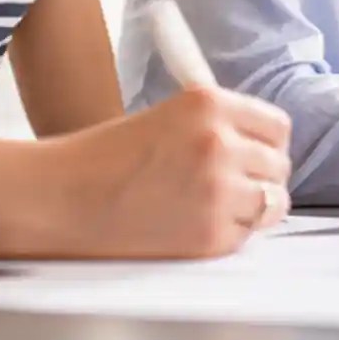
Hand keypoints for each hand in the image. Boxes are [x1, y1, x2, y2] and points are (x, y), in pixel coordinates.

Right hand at [43, 87, 291, 258]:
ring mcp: (218, 190)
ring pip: (273, 203)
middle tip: (235, 186)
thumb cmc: (103, 158)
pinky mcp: (210, 235)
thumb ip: (216, 126)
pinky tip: (195, 225)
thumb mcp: (167, 117)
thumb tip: (261, 146)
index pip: (276, 126)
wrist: (59, 198)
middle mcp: (219, 143)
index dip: (267, 144)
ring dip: (254, 208)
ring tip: (219, 208)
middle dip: (262, 176)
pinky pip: (245, 235)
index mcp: (208, 104)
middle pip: (279, 165)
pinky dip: (228, 234)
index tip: (258, 154)